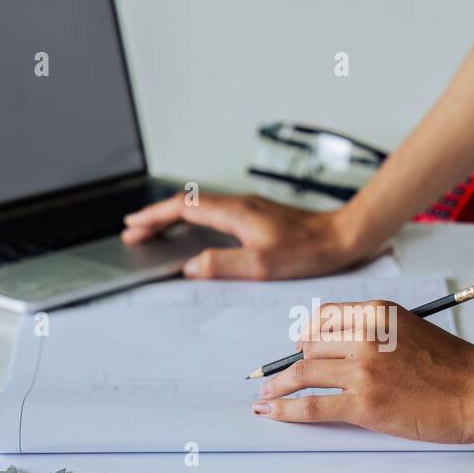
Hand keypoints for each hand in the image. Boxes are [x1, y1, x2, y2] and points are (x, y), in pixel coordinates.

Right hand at [121, 191, 361, 279]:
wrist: (341, 237)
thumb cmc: (307, 252)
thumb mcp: (261, 265)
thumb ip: (221, 265)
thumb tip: (189, 268)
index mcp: (234, 212)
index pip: (182, 208)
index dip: (153, 217)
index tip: (132, 227)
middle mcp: (239, 204)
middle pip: (187, 204)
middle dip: (157, 216)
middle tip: (133, 231)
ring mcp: (249, 208)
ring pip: (201, 207)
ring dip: (175, 217)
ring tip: (156, 230)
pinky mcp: (259, 215)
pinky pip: (216, 213)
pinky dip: (195, 221)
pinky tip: (197, 233)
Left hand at [252, 301, 473, 443]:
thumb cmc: (454, 365)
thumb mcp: (409, 329)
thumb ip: (375, 332)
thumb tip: (338, 350)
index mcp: (376, 312)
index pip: (323, 319)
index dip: (304, 337)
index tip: (296, 349)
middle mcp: (364, 336)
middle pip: (308, 347)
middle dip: (290, 365)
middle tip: (276, 379)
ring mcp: (362, 370)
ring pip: (302, 374)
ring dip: (276, 387)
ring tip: (265, 396)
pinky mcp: (363, 404)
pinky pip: (311, 406)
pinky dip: (284, 410)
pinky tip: (271, 412)